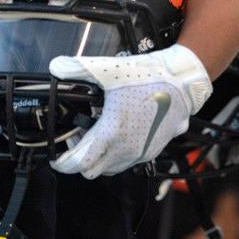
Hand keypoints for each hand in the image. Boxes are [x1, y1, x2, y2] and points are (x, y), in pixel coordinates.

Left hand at [49, 44, 211, 178]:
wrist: (182, 82)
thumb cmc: (150, 77)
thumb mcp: (109, 69)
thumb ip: (78, 68)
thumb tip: (56, 66)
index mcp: (112, 133)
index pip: (79, 163)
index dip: (64, 162)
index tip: (57, 156)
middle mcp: (126, 149)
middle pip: (92, 171)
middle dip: (80, 159)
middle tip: (79, 138)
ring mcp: (140, 153)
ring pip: (111, 169)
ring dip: (100, 158)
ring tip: (98, 134)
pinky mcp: (152, 150)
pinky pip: (128, 162)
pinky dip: (118, 154)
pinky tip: (119, 132)